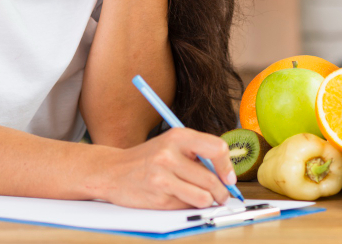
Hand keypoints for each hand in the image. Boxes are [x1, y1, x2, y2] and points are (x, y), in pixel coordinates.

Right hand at [97, 128, 236, 209]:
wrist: (112, 171)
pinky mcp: (158, 197)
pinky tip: (180, 198)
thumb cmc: (147, 158)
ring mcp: (162, 176)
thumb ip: (197, 153)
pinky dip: (189, 206)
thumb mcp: (171, 144)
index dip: (227, 166)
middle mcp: (169, 154)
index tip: (229, 177)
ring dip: (208, 201)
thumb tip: (226, 173)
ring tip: (205, 198)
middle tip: (223, 196)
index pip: (217, 148)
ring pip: (203, 197)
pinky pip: (187, 206)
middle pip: (212, 179)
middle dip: (222, 192)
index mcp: (178, 136)